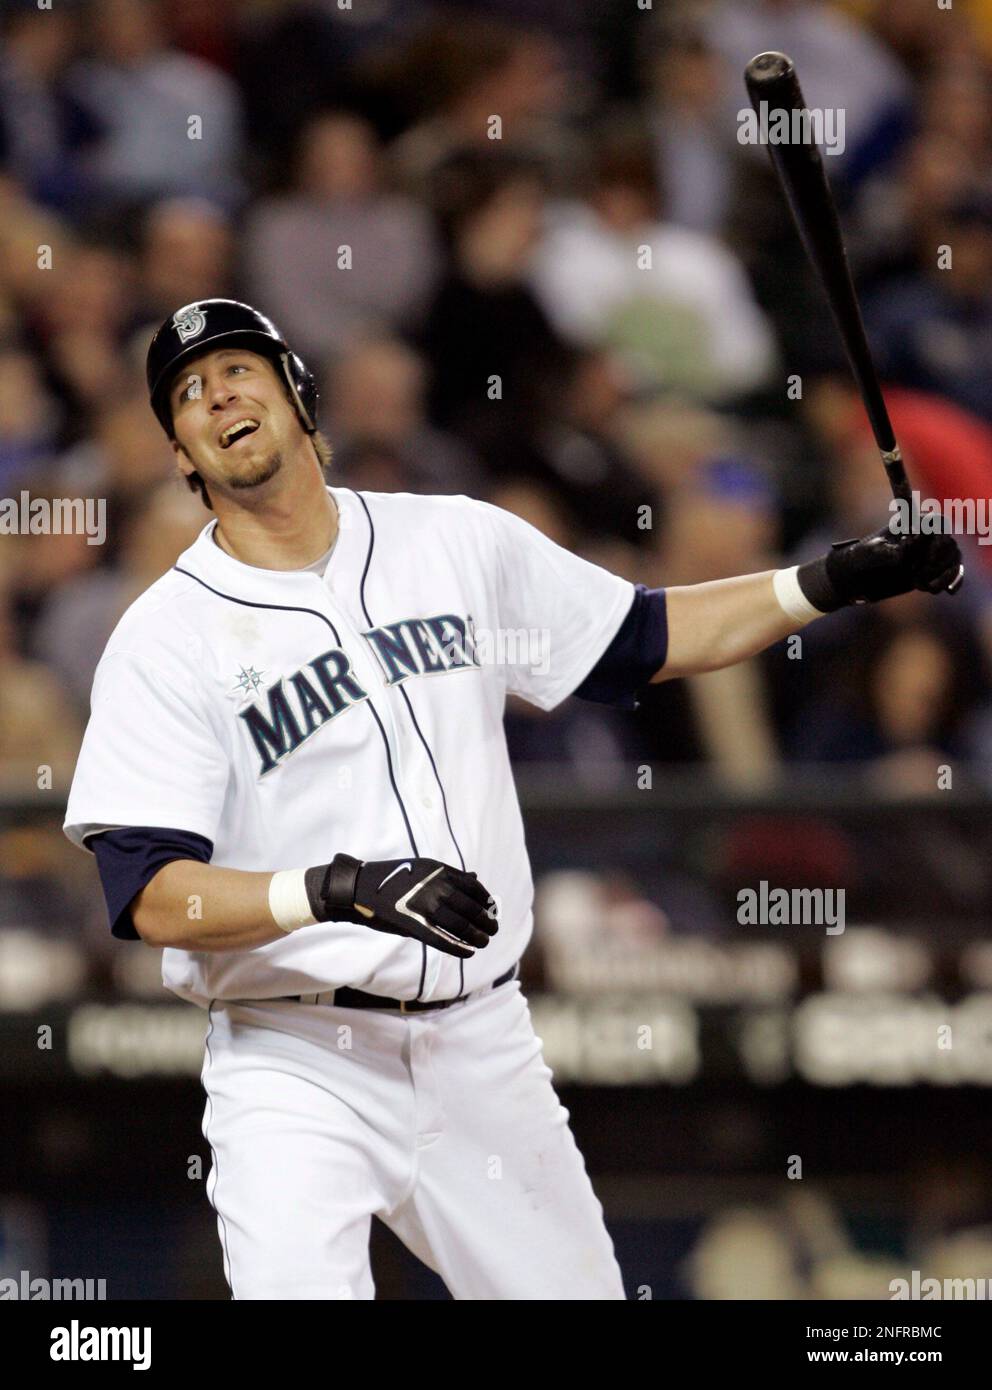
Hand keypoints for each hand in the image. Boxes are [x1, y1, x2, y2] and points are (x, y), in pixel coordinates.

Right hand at [305, 854, 497, 958]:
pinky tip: (468, 952)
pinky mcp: (413, 925)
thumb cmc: (392, 879)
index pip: (474, 888)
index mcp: (439, 870)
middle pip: (471, 908)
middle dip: (486, 921)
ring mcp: (424, 906)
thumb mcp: (423, 869)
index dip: (487, 902)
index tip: (492, 911)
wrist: (358, 887)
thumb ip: (449, 876)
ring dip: (476, 936)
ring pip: (461, 925)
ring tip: (484, 942)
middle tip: (493, 930)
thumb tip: (475, 879)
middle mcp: (435, 886)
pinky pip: (442, 939)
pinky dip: (458, 947)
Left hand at [799, 521, 963, 610]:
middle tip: (918, 573)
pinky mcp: (931, 569)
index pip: (935, 522)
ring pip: (953, 556)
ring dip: (942, 572)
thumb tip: (910, 548)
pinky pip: (953, 571)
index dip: (935, 536)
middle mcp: (922, 535)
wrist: (854, 580)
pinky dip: (951, 580)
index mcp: (908, 523)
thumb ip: (892, 550)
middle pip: (947, 541)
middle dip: (937, 559)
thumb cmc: (858, 560)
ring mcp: (928, 552)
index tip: (924, 553)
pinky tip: (939, 590)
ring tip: (919, 583)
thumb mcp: (872, 554)